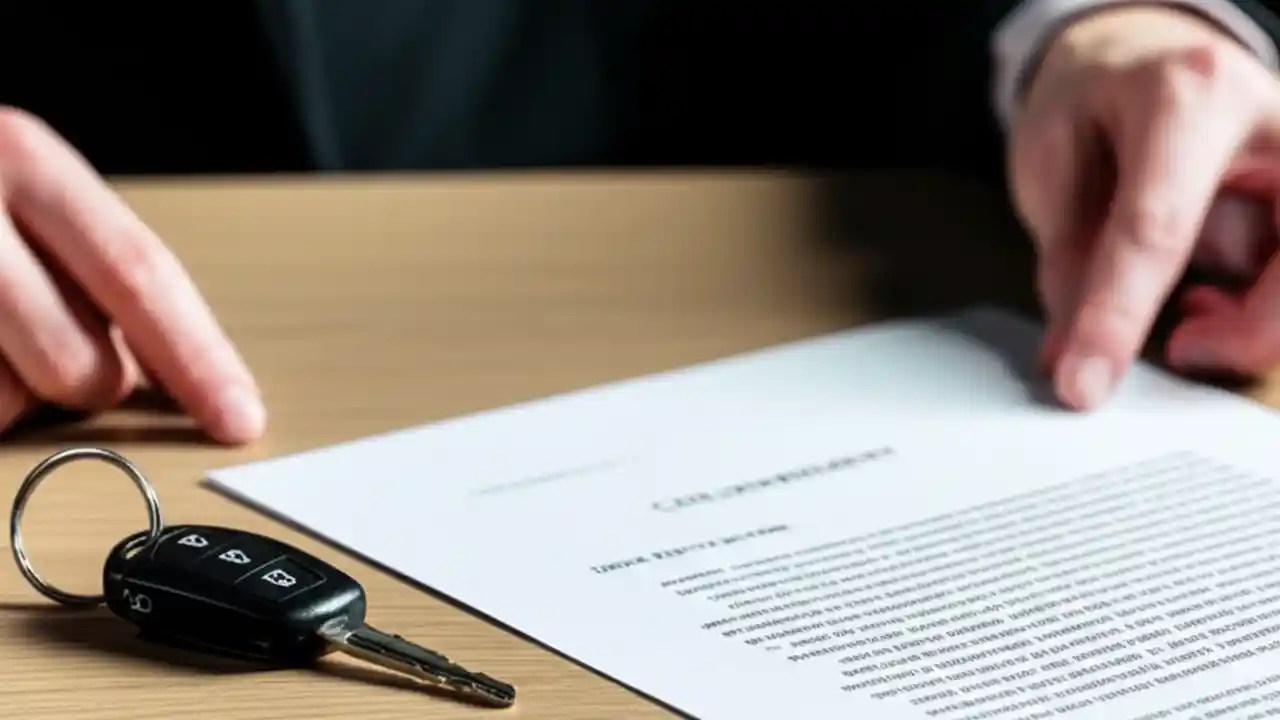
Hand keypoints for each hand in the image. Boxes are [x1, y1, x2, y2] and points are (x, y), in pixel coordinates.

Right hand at [0, 107, 263, 441]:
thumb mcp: (16, 192)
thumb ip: (91, 268)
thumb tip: (163, 370)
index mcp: (26, 160)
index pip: (141, 274)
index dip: (199, 358)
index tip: (239, 419)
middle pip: (79, 361)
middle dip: (85, 387)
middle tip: (48, 349)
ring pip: (8, 400)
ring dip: (6, 396)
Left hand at [1008, 5, 1279, 407]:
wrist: (1144, 53)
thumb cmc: (1095, 100)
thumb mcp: (1054, 161)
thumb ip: (1068, 259)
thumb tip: (1069, 358)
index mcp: (1187, 97)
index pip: (1157, 227)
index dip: (1117, 318)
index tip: (1082, 384)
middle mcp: (1272, 119)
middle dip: (1250, 331)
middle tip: (1182, 351)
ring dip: (1259, 322)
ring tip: (1192, 318)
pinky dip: (1262, 310)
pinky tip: (1214, 299)